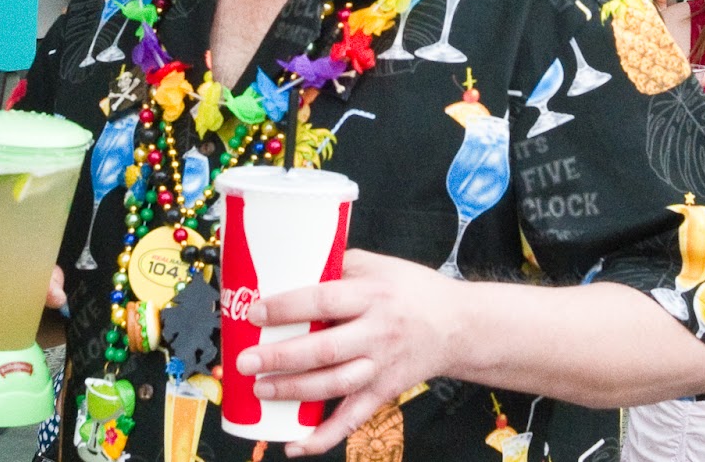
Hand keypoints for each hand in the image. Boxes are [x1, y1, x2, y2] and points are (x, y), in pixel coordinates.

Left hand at [234, 249, 459, 456]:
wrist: (459, 326)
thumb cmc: (412, 289)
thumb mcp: (377, 264)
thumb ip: (337, 264)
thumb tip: (287, 261)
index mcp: (372, 295)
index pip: (324, 301)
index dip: (288, 308)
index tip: (256, 313)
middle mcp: (377, 333)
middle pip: (324, 350)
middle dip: (281, 358)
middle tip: (244, 361)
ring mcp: (381, 366)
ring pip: (334, 386)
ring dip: (294, 392)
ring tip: (259, 390)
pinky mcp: (384, 392)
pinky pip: (352, 419)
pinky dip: (324, 437)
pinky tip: (295, 445)